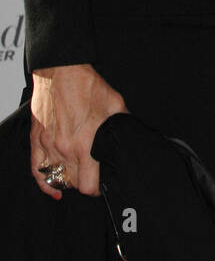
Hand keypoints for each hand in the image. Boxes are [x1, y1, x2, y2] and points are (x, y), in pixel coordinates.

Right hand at [30, 64, 127, 198]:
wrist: (61, 72)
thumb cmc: (86, 86)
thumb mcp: (115, 104)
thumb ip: (122, 123)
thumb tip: (130, 133)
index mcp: (85, 144)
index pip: (88, 185)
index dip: (97, 188)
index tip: (102, 183)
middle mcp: (65, 149)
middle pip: (74, 184)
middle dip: (85, 182)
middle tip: (93, 173)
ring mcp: (48, 146)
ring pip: (57, 178)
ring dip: (69, 179)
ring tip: (79, 173)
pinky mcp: (37, 140)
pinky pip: (36, 170)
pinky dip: (45, 183)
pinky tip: (54, 187)